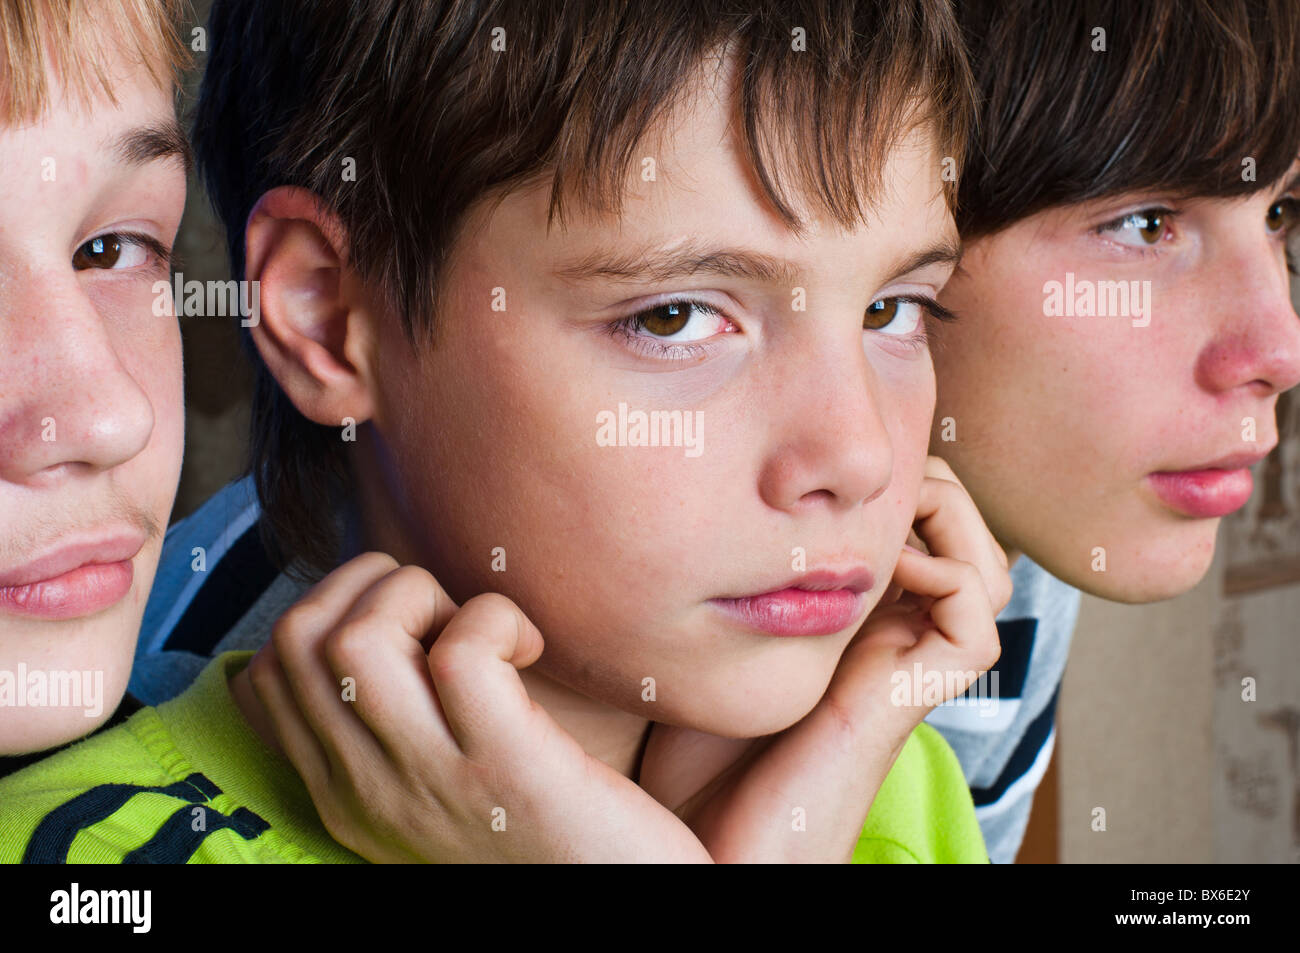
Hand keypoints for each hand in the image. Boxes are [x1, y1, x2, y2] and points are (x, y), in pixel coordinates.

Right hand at [247, 552, 711, 862]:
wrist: (619, 905)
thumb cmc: (544, 829)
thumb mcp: (438, 786)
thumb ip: (393, 726)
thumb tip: (379, 621)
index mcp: (346, 792)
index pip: (266, 670)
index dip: (332, 606)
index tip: (408, 622)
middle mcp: (369, 792)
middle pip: (296, 637)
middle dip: (371, 584)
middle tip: (447, 616)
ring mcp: (434, 783)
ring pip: (355, 640)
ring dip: (422, 596)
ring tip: (484, 632)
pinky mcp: (510, 771)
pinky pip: (461, 655)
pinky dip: (494, 619)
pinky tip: (530, 649)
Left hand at [637, 457, 1006, 861]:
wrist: (707, 835)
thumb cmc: (693, 738)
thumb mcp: (710, 627)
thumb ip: (730, 575)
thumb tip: (723, 506)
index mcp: (854, 613)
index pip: (913, 520)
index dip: (890, 477)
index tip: (826, 467)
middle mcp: (891, 632)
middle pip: (961, 532)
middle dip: (927, 482)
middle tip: (865, 475)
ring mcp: (906, 662)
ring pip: (986, 566)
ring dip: (949, 516)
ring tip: (883, 508)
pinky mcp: (912, 695)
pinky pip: (977, 620)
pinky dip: (948, 574)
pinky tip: (887, 568)